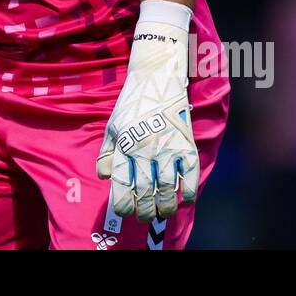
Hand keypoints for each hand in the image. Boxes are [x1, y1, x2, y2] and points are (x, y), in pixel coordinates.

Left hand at [96, 12, 198, 221]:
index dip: (124, 204)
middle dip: (145, 210)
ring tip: (163, 213)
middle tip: (145, 217)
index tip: (126, 211)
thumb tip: (105, 178)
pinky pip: (189, 174)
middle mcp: (145, 149)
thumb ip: (107, 153)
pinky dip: (188, 190)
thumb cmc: (131, 104)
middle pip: (145, 191)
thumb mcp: (112, 126)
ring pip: (167, 188)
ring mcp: (167, 147)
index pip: (122, 185)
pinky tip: (185, 198)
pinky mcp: (186, 143)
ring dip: (166, 206)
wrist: (155, 77)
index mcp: (124, 145)